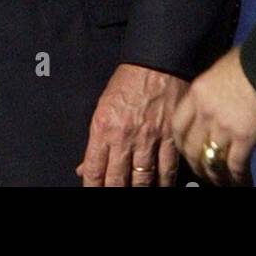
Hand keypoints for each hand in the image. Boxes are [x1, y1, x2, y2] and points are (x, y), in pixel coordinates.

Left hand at [77, 63, 187, 185]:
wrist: (156, 62)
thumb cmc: (128, 82)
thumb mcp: (102, 106)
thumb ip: (95, 140)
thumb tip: (85, 168)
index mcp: (103, 127)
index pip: (94, 170)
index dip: (92, 188)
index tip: (93, 193)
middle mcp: (124, 136)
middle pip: (117, 181)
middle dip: (114, 192)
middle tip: (114, 194)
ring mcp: (149, 139)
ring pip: (143, 181)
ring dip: (139, 190)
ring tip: (137, 192)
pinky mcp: (171, 138)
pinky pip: (167, 171)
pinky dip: (163, 183)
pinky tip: (160, 187)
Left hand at [172, 46, 255, 184]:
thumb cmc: (252, 61)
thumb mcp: (222, 69)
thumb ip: (216, 91)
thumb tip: (223, 103)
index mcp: (197, 93)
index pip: (177, 124)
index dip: (180, 142)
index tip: (186, 151)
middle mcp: (204, 112)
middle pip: (191, 147)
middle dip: (197, 164)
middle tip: (204, 173)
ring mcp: (223, 126)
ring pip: (211, 161)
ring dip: (216, 176)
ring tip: (223, 182)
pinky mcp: (244, 138)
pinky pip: (235, 166)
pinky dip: (238, 178)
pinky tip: (244, 182)